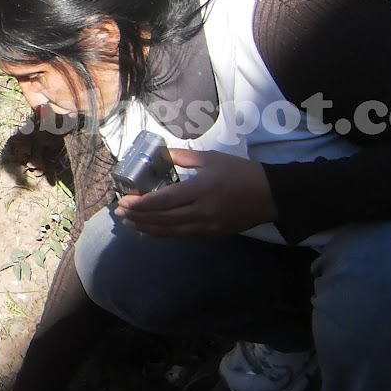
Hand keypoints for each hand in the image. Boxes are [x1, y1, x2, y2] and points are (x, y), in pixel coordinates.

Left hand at [115, 148, 276, 236]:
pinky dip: (163, 234)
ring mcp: (206, 225)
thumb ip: (182, 158)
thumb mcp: (211, 158)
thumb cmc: (240, 172)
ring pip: (170, 230)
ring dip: (147, 227)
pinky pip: (181, 235)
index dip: (141, 204)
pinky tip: (149, 232)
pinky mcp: (211, 233)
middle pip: (163, 218)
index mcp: (200, 189)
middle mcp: (201, 211)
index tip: (124, 201)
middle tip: (119, 212)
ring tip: (129, 223)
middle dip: (138, 217)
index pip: (164, 200)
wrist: (271, 195)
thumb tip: (158, 154)